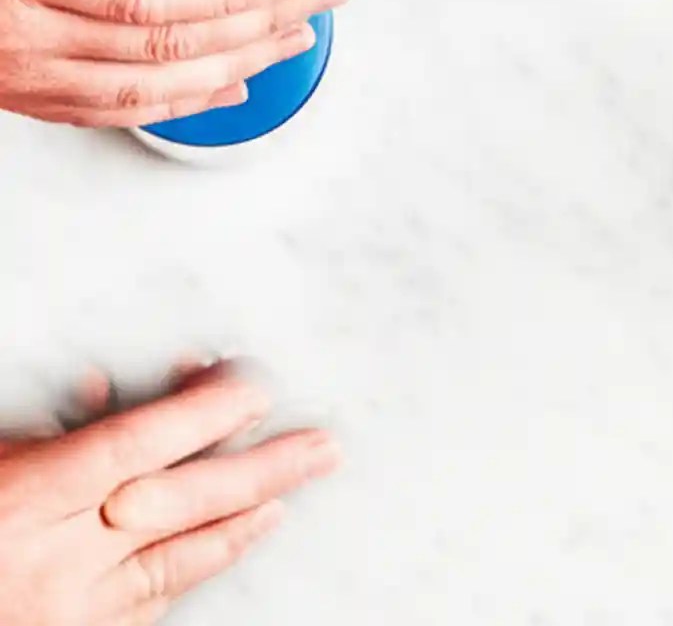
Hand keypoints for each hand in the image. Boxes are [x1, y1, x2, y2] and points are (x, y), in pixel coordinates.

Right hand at [0, 0, 350, 127]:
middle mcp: (23, 39)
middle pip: (175, 43)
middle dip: (267, 19)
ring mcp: (24, 74)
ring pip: (156, 86)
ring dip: (242, 63)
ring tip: (297, 38)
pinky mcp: (22, 92)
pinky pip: (117, 109)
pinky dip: (186, 100)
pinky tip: (230, 89)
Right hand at [0, 361, 341, 624]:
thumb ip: (42, 435)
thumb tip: (106, 392)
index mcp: (23, 503)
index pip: (133, 447)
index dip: (199, 415)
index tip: (251, 389)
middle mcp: (57, 559)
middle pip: (181, 503)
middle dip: (261, 470)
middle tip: (322, 447)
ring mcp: (74, 610)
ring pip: (184, 556)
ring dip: (248, 518)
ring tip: (297, 487)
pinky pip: (159, 598)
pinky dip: (206, 561)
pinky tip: (241, 536)